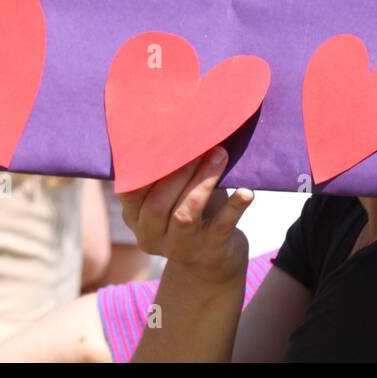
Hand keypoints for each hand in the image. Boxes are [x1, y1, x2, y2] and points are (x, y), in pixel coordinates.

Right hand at [117, 147, 253, 288]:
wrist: (212, 260)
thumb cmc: (188, 210)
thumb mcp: (169, 194)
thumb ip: (164, 168)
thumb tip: (176, 117)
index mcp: (134, 217)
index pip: (130, 191)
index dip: (145, 165)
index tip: (164, 136)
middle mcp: (150, 236)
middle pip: (157, 204)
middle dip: (180, 170)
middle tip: (200, 142)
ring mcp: (180, 247)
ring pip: (185, 214)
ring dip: (203, 181)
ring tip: (220, 154)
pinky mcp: (211, 250)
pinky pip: (222, 227)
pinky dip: (234, 207)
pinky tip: (246, 192)